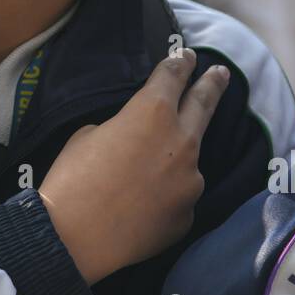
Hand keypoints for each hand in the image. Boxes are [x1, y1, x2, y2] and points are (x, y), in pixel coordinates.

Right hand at [39, 50, 227, 285]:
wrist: (74, 238)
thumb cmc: (72, 178)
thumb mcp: (89, 135)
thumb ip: (122, 128)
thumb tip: (136, 138)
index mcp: (152, 112)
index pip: (173, 76)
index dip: (180, 63)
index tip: (186, 56)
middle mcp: (182, 142)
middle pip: (203, 104)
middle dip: (212, 85)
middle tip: (222, 74)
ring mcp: (191, 181)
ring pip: (188, 161)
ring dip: (175, 158)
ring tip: (146, 171)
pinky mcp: (188, 214)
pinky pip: (179, 197)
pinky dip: (165, 197)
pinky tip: (140, 206)